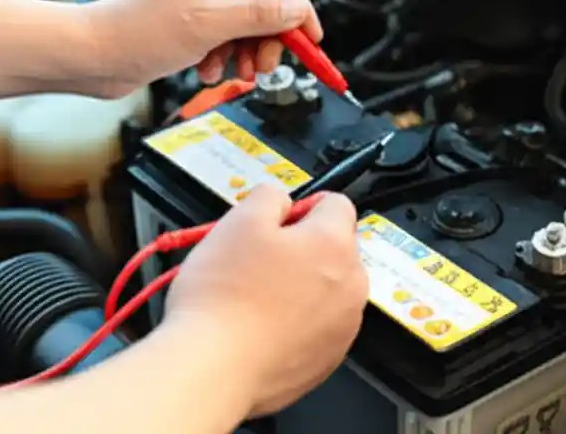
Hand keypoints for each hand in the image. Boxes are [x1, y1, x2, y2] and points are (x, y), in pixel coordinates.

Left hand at [87, 0, 322, 94]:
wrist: (93, 58)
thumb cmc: (136, 33)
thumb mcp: (208, 26)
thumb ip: (257, 16)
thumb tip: (295, 11)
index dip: (295, 5)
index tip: (310, 35)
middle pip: (260, 1)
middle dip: (268, 37)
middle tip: (268, 63)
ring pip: (243, 24)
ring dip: (246, 51)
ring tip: (239, 72)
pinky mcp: (187, 22)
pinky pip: (223, 38)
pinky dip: (224, 57)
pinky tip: (210, 70)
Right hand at [161, 185, 367, 417]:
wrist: (214, 369)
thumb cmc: (224, 298)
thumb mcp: (239, 221)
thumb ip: (269, 196)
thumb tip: (280, 200)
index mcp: (334, 245)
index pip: (336, 203)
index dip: (301, 206)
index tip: (277, 220)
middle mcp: (351, 287)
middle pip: (333, 249)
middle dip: (300, 249)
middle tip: (256, 259)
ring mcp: (343, 328)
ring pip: (325, 290)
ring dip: (298, 286)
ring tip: (253, 296)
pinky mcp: (326, 360)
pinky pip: (316, 328)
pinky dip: (294, 323)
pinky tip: (259, 326)